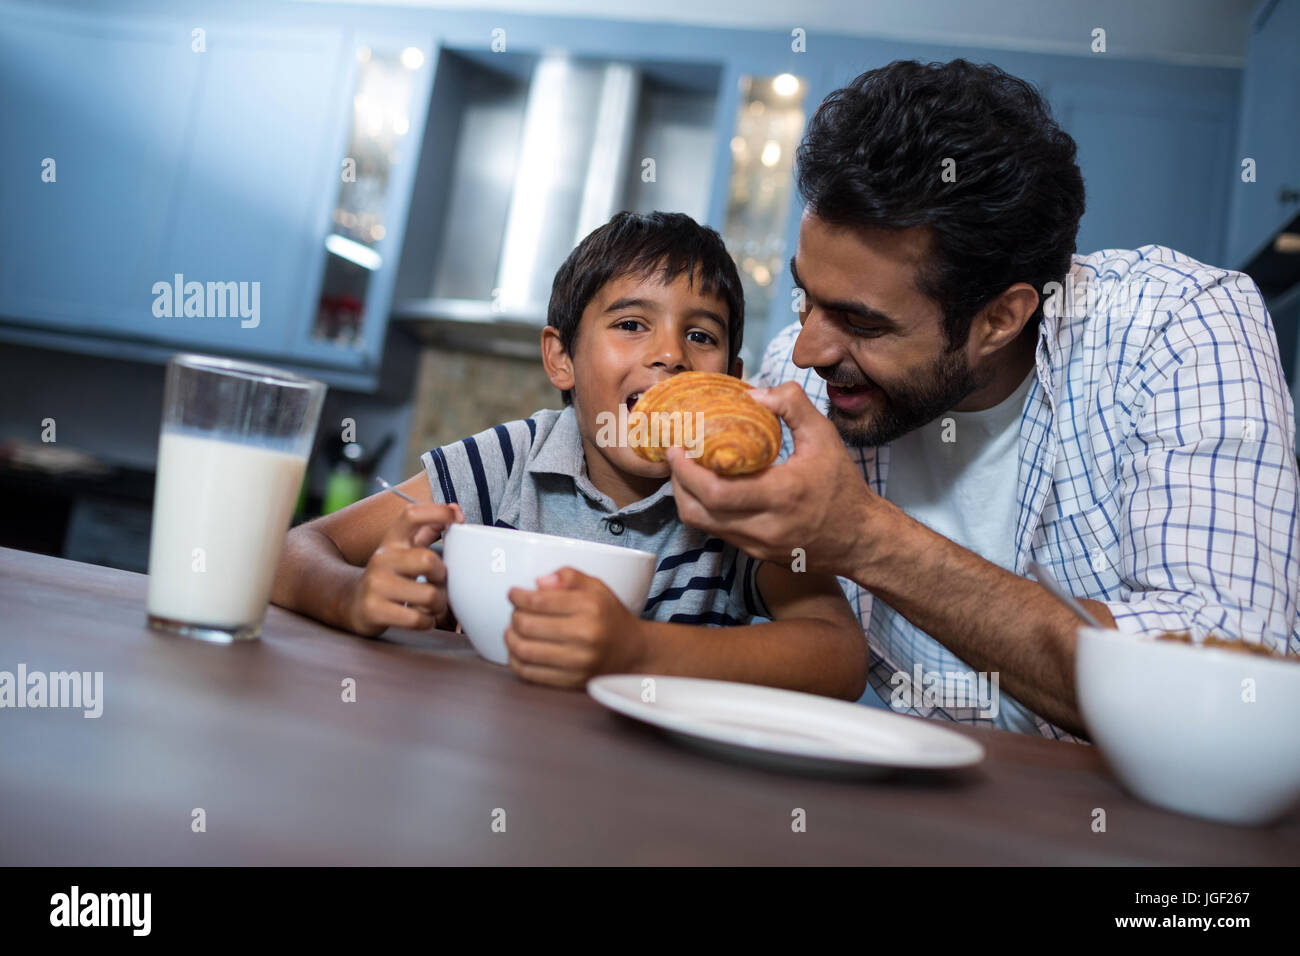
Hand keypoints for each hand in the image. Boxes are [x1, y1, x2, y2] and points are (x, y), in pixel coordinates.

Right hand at [344, 502, 462, 636]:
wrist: (351, 602)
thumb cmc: (389, 576)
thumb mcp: (402, 550)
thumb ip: (427, 531)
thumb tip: (455, 510)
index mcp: (392, 540)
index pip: (412, 514)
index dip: (438, 512)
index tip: (458, 519)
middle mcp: (382, 558)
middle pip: (428, 560)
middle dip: (442, 576)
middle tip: (439, 584)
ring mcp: (376, 584)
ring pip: (429, 594)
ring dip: (439, 605)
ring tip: (432, 606)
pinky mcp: (373, 610)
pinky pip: (417, 619)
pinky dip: (426, 622)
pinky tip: (421, 618)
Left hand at [505, 567, 644, 687]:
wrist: (634, 653)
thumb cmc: (611, 617)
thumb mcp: (597, 587)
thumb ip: (568, 577)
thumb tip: (538, 582)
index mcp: (590, 607)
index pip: (539, 600)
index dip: (518, 596)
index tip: (514, 594)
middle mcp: (585, 635)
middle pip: (527, 625)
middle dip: (514, 616)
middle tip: (516, 612)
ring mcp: (578, 662)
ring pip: (524, 651)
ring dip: (510, 638)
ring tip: (513, 630)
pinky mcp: (571, 681)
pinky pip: (530, 674)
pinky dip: (516, 661)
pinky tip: (519, 650)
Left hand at [667, 381, 876, 575]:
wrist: (860, 539)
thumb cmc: (842, 486)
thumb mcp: (825, 436)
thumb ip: (792, 405)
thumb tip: (753, 393)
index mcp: (781, 495)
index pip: (716, 491)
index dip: (687, 471)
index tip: (677, 447)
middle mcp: (765, 526)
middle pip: (699, 512)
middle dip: (678, 482)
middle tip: (674, 456)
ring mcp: (758, 544)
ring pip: (703, 526)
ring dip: (686, 498)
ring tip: (684, 471)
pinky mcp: (755, 553)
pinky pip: (717, 532)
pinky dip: (704, 510)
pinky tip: (706, 489)